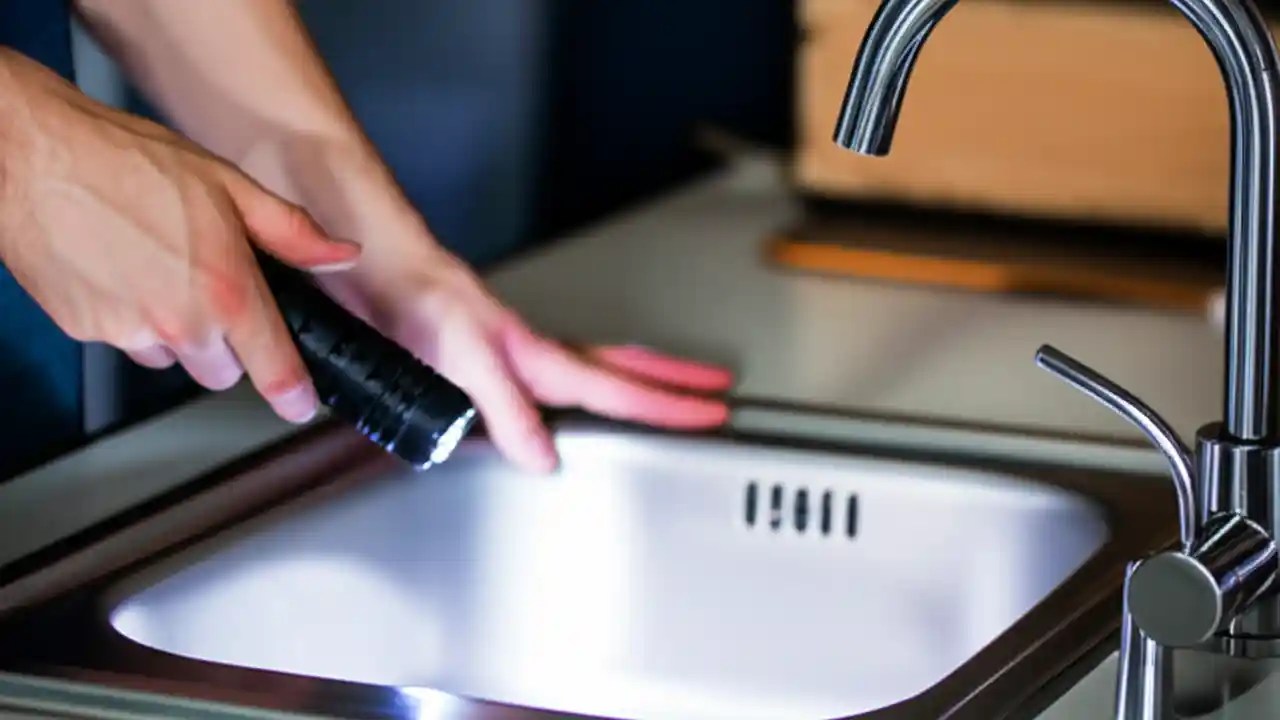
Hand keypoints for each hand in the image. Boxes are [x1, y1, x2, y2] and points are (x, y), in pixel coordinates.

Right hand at [0, 49, 359, 422]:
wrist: (34, 155)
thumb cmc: (127, 161)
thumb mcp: (229, 185)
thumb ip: (291, 232)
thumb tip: (342, 255)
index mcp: (226, 291)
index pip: (274, 369)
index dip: (295, 395)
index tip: (300, 405)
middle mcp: (180, 322)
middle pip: (222, 372)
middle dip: (226, 343)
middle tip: (211, 287)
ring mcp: (128, 332)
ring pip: (172, 358)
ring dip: (176, 331)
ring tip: (157, 267)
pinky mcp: (85, 331)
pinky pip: (125, 341)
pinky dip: (128, 318)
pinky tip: (119, 268)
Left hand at [241, 137, 733, 472]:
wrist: (367, 259)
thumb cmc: (409, 293)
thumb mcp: (460, 351)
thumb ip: (504, 404)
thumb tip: (543, 456)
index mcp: (528, 353)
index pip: (611, 386)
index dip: (661, 405)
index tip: (708, 415)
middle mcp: (527, 350)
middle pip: (618, 369)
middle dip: (670, 385)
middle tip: (718, 396)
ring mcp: (512, 348)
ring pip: (594, 364)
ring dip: (641, 378)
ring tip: (677, 389)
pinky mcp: (488, 350)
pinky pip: (558, 366)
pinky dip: (592, 376)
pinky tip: (580, 392)